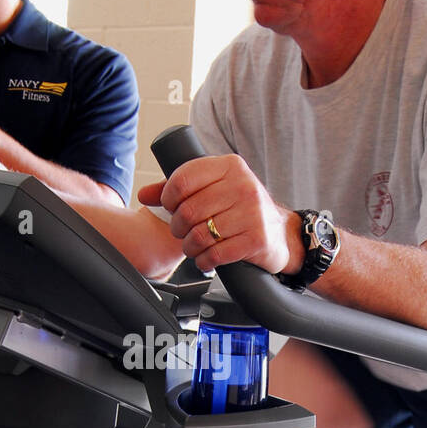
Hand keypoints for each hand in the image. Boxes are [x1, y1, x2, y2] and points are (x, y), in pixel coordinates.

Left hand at [137, 153, 302, 274]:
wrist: (281, 233)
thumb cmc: (242, 209)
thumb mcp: (215, 189)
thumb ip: (180, 189)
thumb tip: (145, 194)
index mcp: (230, 166)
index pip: (183, 179)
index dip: (168, 198)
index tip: (172, 207)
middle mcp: (243, 186)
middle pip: (188, 210)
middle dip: (178, 227)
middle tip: (182, 232)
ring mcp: (252, 213)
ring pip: (199, 235)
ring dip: (190, 246)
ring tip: (195, 246)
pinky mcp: (256, 240)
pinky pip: (215, 255)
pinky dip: (204, 261)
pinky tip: (207, 258)